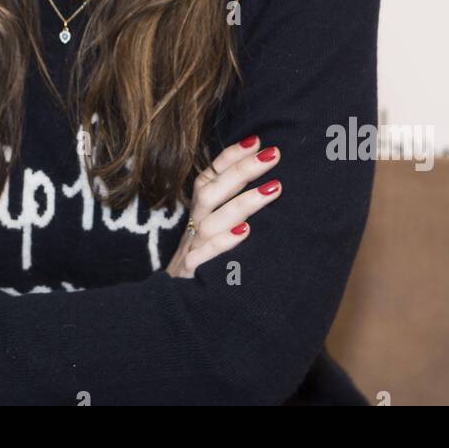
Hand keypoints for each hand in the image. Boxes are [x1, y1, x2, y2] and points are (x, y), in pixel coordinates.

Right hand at [165, 135, 281, 278]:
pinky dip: (223, 242)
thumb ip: (232, 208)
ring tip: (274, 188)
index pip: (211, 175)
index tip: (258, 140)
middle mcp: (194, 225)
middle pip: (212, 190)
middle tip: (273, 154)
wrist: (174, 307)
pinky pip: (204, 255)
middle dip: (243, 170)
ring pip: (212, 219)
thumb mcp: (214, 231)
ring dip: (243, 202)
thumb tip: (271, 185)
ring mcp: (191, 249)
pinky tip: (245, 231)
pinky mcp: (191, 274)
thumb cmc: (205, 263)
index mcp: (199, 211)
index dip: (231, 156)